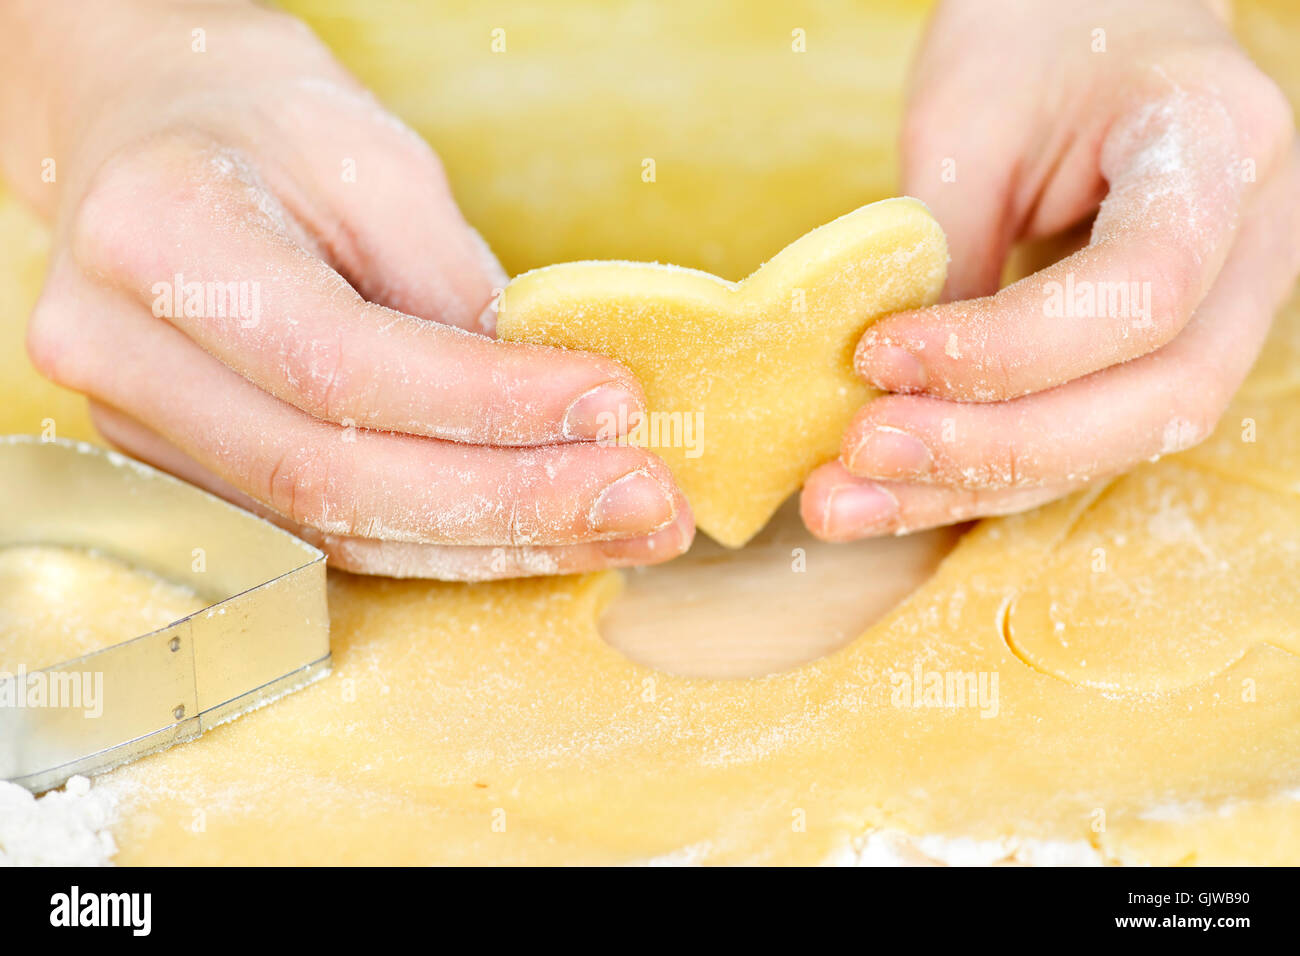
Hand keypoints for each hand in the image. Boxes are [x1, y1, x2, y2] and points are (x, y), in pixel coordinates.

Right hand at [5, 1, 691, 577]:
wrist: (153, 134)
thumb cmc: (267, 125)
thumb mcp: (375, 164)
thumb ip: (452, 294)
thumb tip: (564, 412)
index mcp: (159, 240)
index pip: (341, 363)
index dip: (490, 402)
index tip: (616, 406)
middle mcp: (123, 354)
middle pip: (333, 479)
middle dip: (514, 503)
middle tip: (650, 505)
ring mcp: (138, 429)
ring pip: (336, 531)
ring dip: (498, 545)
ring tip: (626, 530)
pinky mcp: (188, 473)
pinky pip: (329, 537)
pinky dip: (447, 546)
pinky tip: (544, 536)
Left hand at [802, 0, 1299, 540]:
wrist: (1093, 15)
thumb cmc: (1034, 33)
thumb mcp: (972, 118)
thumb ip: (948, 249)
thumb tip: (887, 390)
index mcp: (1220, 146)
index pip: (1143, 288)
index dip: (1009, 349)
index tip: (880, 354)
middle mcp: (1252, 243)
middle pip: (1156, 399)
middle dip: (995, 446)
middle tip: (860, 454)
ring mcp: (1222, 306)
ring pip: (1119, 441)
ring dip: (970, 486)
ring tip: (841, 501)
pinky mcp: (1156, 352)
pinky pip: (1082, 434)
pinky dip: (978, 474)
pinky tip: (882, 491)